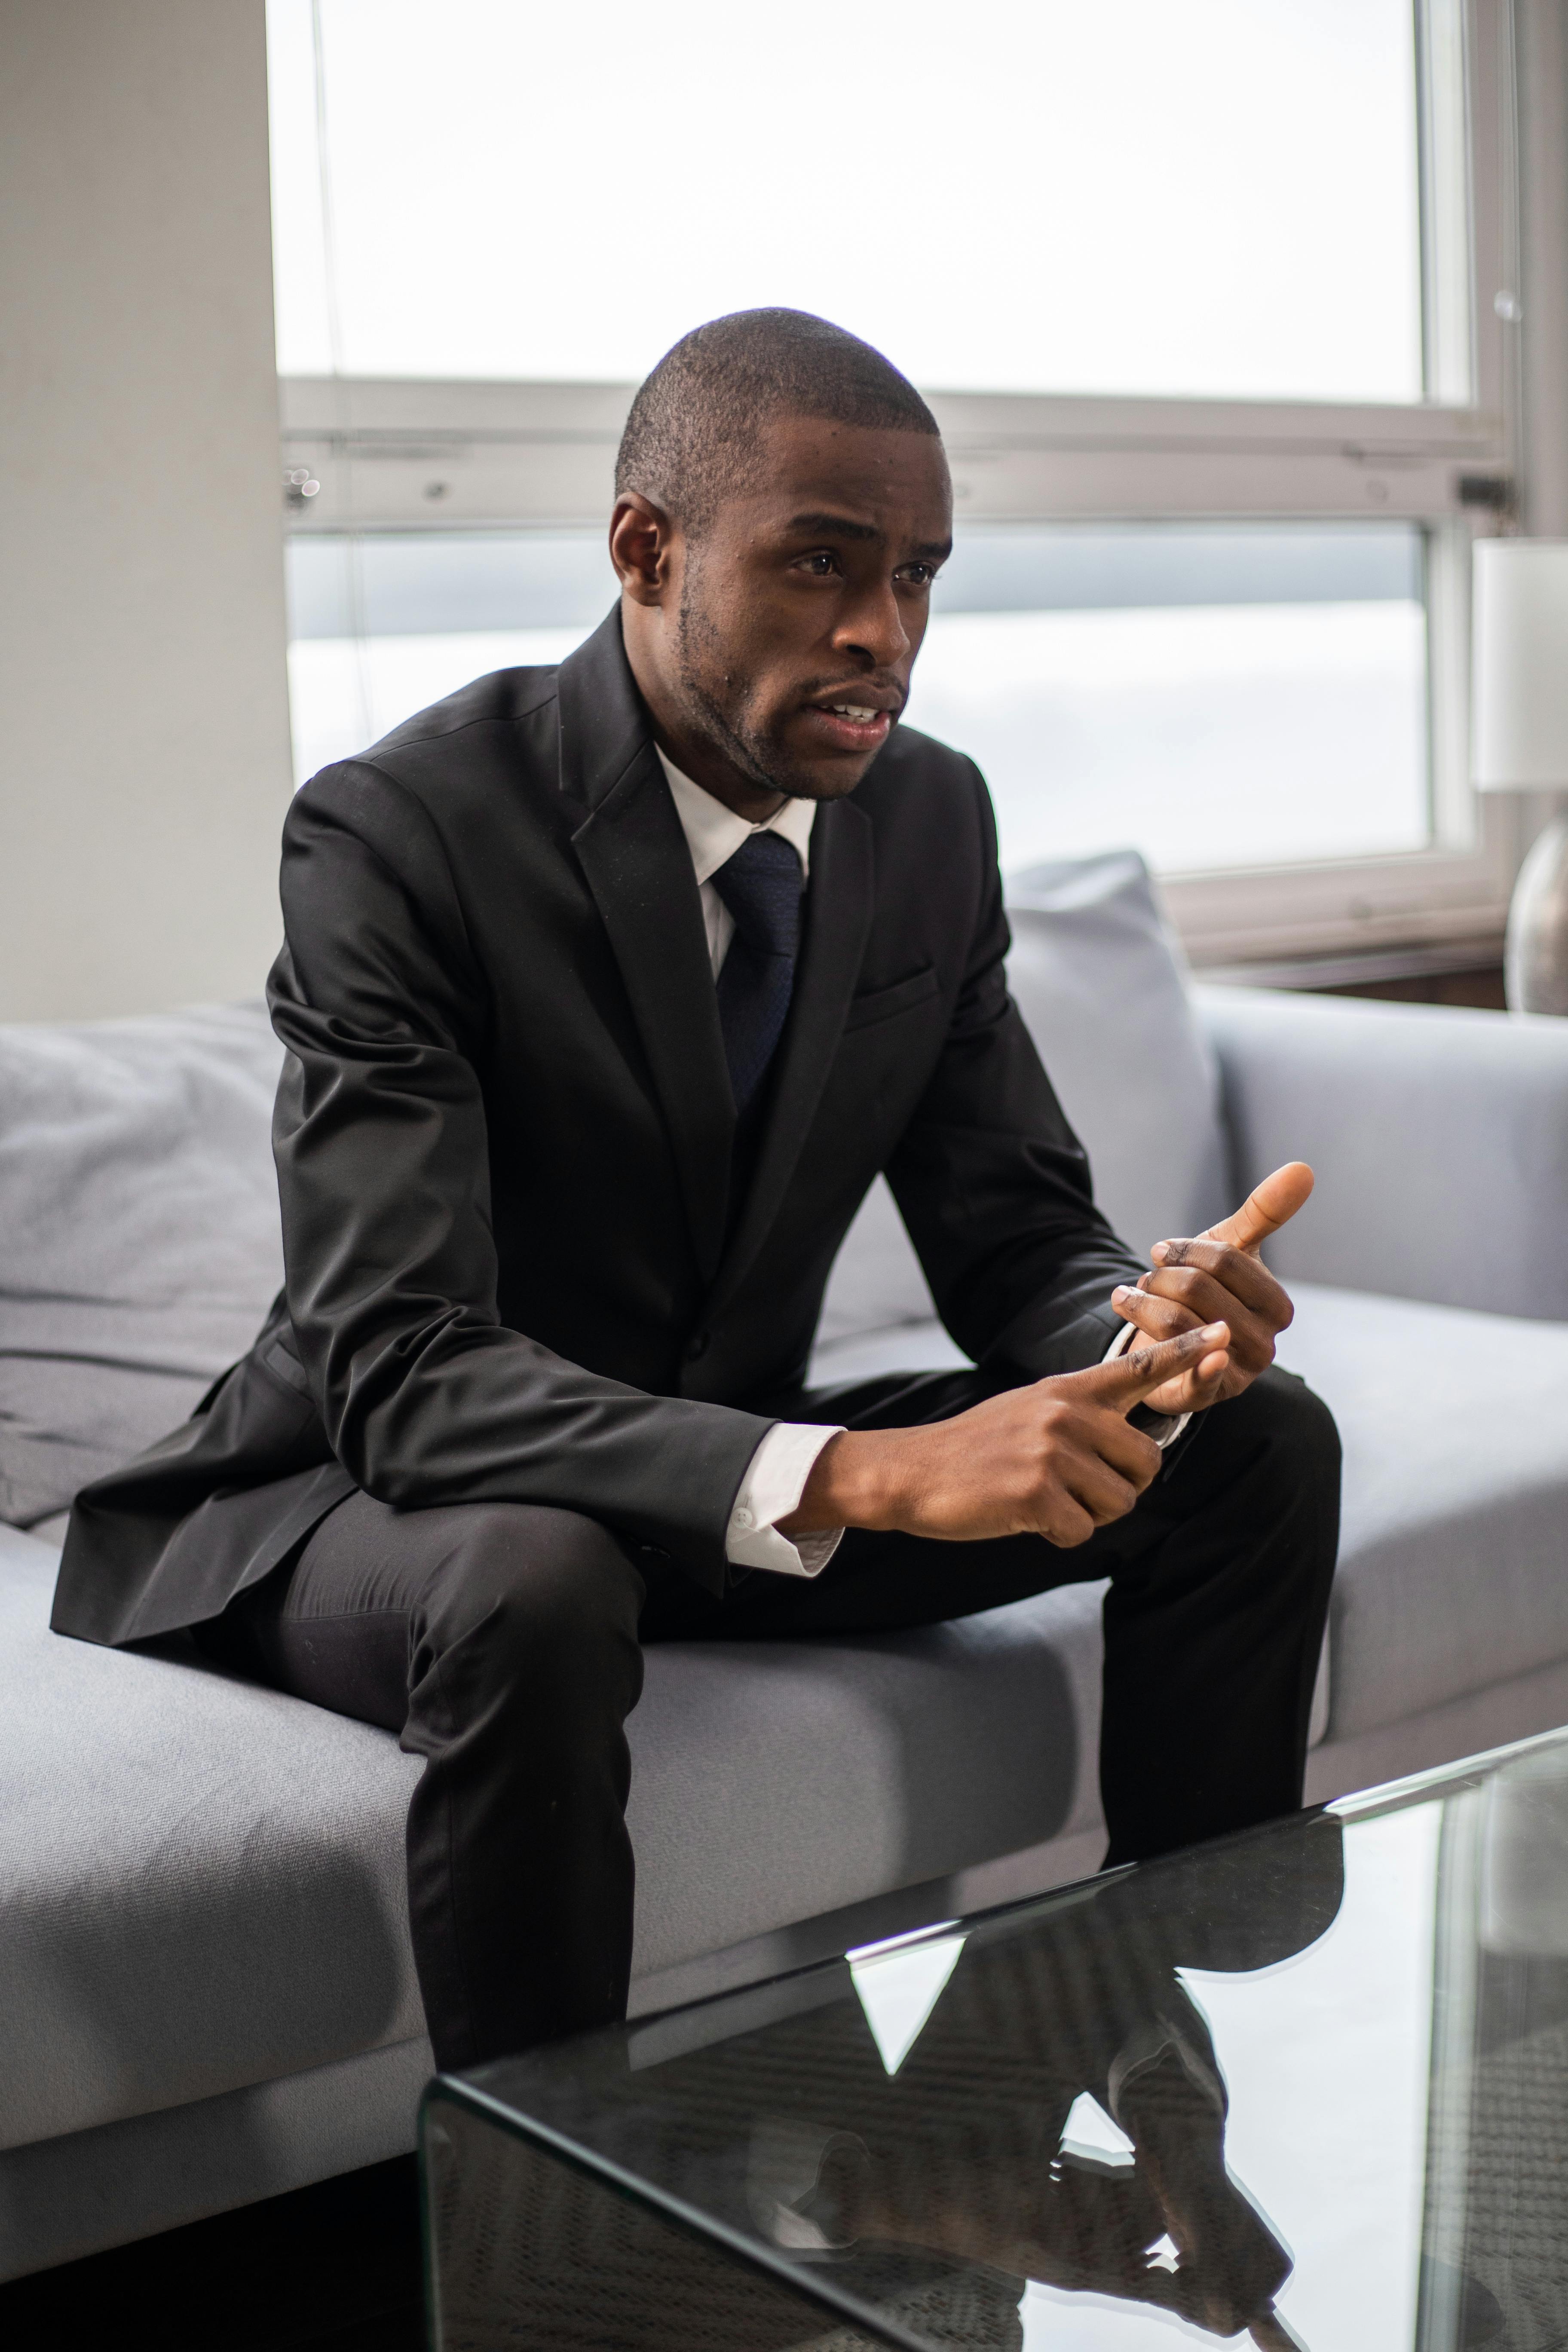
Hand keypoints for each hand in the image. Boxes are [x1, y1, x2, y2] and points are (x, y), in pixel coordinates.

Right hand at [780, 1322, 1231, 1548]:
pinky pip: (1082, 1531)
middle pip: (1146, 1463)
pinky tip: (1025, 1517)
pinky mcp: (1035, 1494)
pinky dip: (1057, 1535)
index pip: (1138, 1367)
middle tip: (1075, 1489)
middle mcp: (1066, 1415)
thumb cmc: (977, 1448)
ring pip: (1118, 1504)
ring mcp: (1051, 1453)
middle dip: (1122, 1488)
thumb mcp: (1031, 1410)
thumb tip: (1134, 1444)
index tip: (1222, 1334)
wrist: (914, 1473)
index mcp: (1068, 1391)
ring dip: (1087, 1515)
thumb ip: (1083, 1415)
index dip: (1184, 1353)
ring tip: (1043, 1500)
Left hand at [1111, 1163, 1312, 1417]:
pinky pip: (1189, 1375)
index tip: (1160, 1250)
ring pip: (1175, 1322)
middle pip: (1196, 1288)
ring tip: (1133, 1301)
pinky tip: (1152, 1344)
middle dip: (1161, 1278)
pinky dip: (1178, 1358)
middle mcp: (1265, 1343)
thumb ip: (1265, 1211)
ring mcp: (1236, 1373)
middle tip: (1148, 1281)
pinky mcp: (1204, 1396)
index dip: (1185, 1250)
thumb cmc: (1208, 1291)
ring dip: (1142, 1304)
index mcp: (1277, 1306)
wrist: (1173, 1346)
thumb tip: (1303, 1168)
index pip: (1225, 1260)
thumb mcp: (1232, 1248)